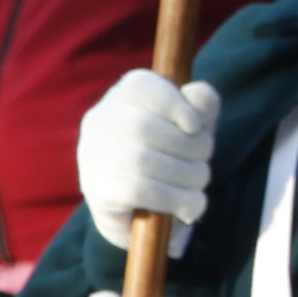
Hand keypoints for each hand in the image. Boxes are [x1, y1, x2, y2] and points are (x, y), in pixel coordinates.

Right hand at [77, 67, 219, 248]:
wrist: (141, 211)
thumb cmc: (171, 156)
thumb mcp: (194, 128)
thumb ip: (202, 107)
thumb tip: (199, 93)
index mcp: (123, 97)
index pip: (139, 85)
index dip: (173, 103)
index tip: (195, 126)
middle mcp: (100, 122)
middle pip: (143, 127)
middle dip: (189, 147)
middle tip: (203, 161)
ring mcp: (93, 157)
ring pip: (141, 160)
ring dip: (186, 175)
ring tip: (200, 183)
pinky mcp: (98, 191)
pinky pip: (139, 191)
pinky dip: (176, 199)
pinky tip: (192, 206)